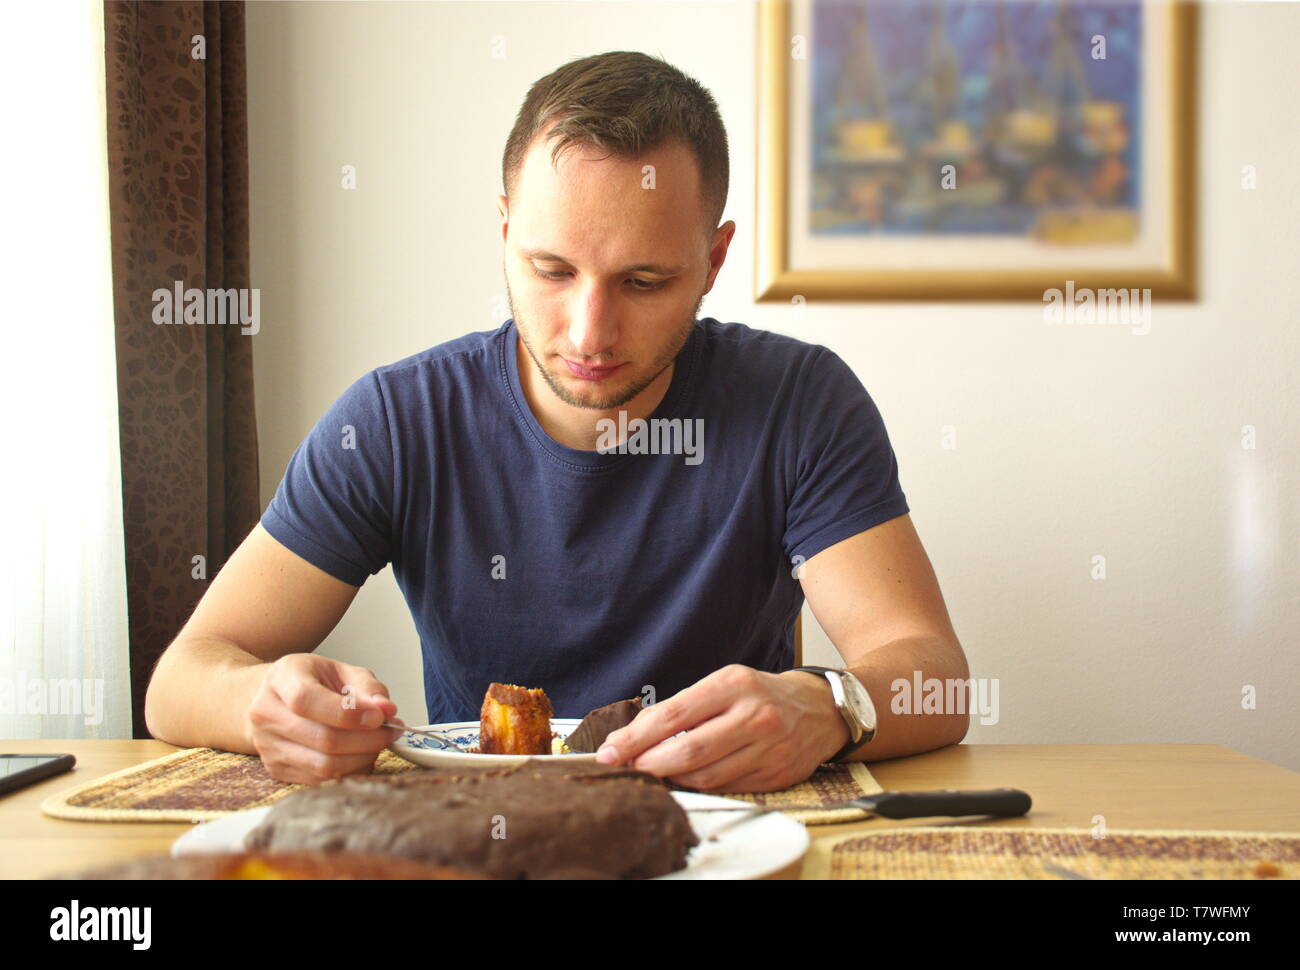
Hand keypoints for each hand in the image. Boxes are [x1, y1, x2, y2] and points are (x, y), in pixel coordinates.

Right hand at [247, 653, 405, 784]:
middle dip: (366, 739)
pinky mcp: (276, 769)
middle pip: (321, 738)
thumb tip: (387, 710)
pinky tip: (360, 755)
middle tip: (389, 731)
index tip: (379, 716)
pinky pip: (321, 780)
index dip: (347, 713)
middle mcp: (266, 712)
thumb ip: (368, 688)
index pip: (306, 699)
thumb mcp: (344, 672)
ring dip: (362, 757)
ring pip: (323, 765)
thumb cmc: (316, 682)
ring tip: (377, 742)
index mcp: (282, 678)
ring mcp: (267, 745)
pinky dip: (350, 771)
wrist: (281, 699)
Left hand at [594, 664, 848, 792]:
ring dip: (671, 780)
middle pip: (687, 751)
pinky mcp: (776, 774)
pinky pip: (726, 788)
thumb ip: (684, 708)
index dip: (636, 737)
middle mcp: (753, 715)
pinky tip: (686, 781)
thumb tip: (634, 737)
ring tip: (652, 775)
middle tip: (624, 769)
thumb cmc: (760, 694)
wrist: (819, 710)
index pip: (673, 714)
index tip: (610, 750)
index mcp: (733, 684)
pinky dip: (699, 788)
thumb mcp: (725, 684)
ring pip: (705, 776)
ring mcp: (768, 748)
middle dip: (647, 764)